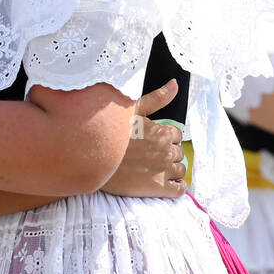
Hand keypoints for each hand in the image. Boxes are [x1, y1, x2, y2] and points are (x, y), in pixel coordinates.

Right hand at [101, 79, 187, 198]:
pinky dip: (178, 187)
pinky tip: (168, 184)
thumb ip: (157, 98)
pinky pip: (179, 189)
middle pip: (179, 153)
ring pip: (181, 171)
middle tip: (152, 156)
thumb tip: (174, 83)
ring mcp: (164, 170)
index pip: (177, 135)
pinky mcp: (158, 188)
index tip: (155, 142)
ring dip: (173, 170)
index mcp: (162, 132)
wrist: (93, 161)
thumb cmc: (111, 134)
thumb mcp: (133, 110)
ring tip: (157, 170)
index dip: (167, 138)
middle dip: (169, 154)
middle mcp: (166, 151)